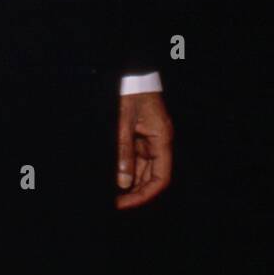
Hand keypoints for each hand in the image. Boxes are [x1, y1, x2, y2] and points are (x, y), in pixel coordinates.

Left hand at [115, 91, 172, 209]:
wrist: (131, 71)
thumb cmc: (130, 91)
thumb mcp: (123, 121)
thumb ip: (123, 151)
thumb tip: (123, 182)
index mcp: (161, 138)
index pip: (161, 178)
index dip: (145, 195)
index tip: (125, 204)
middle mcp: (159, 141)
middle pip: (153, 177)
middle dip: (135, 192)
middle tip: (115, 202)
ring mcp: (151, 138)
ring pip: (144, 169)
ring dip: (130, 181)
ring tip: (112, 192)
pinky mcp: (141, 134)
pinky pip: (137, 157)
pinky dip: (126, 168)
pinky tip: (114, 175)